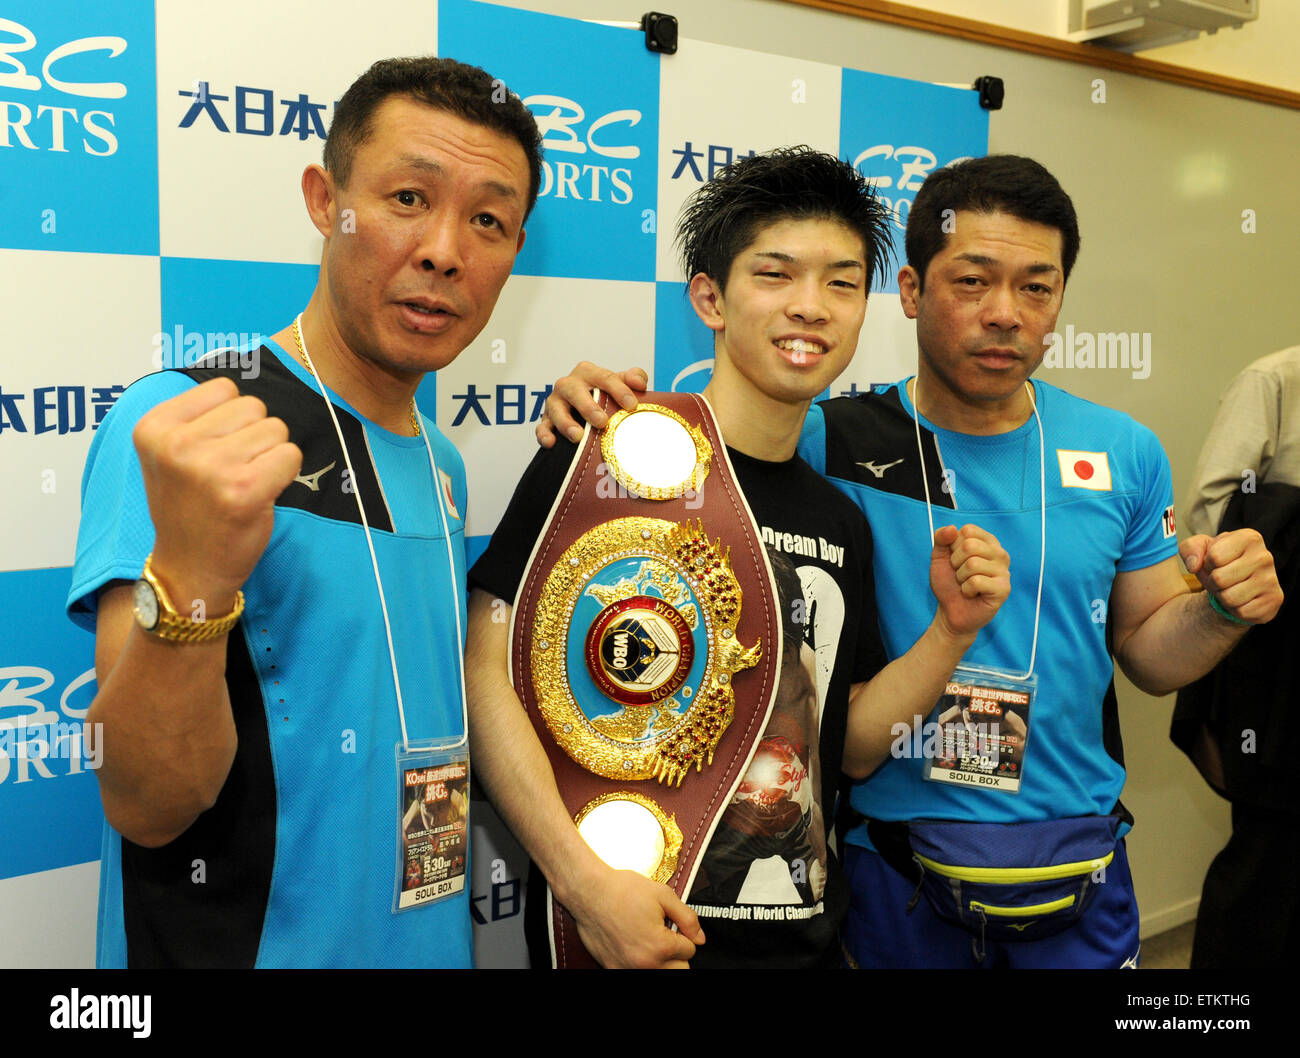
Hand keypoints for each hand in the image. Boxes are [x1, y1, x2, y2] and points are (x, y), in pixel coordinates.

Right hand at [133, 378, 301, 608]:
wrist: (189, 568)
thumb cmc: (189, 506)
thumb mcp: (171, 452)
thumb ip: (199, 414)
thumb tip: (251, 363)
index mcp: (153, 427)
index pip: (225, 389)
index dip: (233, 421)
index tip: (213, 454)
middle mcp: (177, 443)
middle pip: (255, 406)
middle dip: (255, 437)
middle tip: (232, 474)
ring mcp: (210, 467)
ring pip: (277, 429)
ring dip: (271, 456)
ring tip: (243, 485)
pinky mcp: (244, 490)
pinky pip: (291, 455)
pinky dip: (286, 474)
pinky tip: (260, 496)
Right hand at [537, 362, 647, 446]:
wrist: (584, 406)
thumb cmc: (603, 394)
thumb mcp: (619, 383)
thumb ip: (632, 378)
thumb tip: (639, 383)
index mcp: (589, 373)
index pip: (605, 378)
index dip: (619, 390)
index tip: (631, 405)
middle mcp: (569, 384)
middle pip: (575, 391)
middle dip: (588, 406)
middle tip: (602, 422)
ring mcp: (556, 402)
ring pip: (555, 409)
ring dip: (566, 423)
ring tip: (578, 436)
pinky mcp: (546, 420)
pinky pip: (542, 426)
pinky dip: (544, 434)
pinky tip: (551, 443)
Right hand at [564, 864, 704, 968]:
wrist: (589, 891)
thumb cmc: (622, 890)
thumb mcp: (663, 895)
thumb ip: (687, 918)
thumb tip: (700, 938)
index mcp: (660, 946)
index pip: (690, 950)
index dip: (683, 934)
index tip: (672, 924)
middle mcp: (644, 964)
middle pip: (679, 971)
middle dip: (676, 953)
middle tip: (664, 935)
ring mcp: (627, 969)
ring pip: (659, 974)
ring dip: (660, 961)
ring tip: (649, 939)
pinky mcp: (613, 969)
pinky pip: (635, 972)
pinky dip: (639, 963)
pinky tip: (633, 944)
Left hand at [930, 524, 1010, 638]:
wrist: (950, 611)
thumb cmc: (948, 583)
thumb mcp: (939, 556)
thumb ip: (941, 538)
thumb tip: (952, 528)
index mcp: (987, 541)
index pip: (968, 530)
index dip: (953, 546)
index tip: (956, 559)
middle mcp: (1000, 553)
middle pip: (970, 546)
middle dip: (955, 562)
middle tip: (959, 574)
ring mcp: (1004, 571)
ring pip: (973, 564)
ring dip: (960, 577)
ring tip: (965, 584)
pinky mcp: (1003, 589)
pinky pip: (976, 581)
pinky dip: (966, 589)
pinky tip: (972, 594)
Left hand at [1181, 529, 1283, 624]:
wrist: (1235, 585)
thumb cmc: (1217, 564)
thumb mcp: (1198, 549)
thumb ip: (1189, 549)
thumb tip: (1194, 566)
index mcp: (1249, 538)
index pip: (1215, 556)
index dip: (1207, 563)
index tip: (1214, 563)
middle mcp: (1265, 557)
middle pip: (1220, 578)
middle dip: (1213, 582)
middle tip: (1220, 580)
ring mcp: (1271, 579)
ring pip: (1230, 597)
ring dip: (1223, 597)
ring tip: (1229, 589)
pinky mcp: (1274, 600)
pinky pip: (1242, 612)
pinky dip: (1235, 609)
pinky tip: (1241, 600)